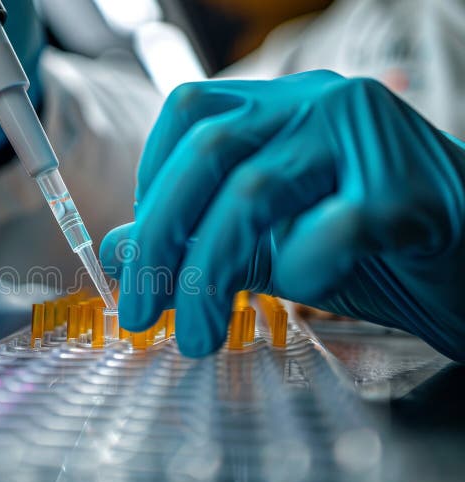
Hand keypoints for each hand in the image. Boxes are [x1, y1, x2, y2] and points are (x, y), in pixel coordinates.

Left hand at [100, 70, 464, 359]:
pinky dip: (303, 270)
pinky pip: (329, 229)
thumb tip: (117, 251)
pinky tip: (307, 291)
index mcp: (280, 106)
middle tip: (141, 313)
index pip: (188, 116)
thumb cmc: (369, 250)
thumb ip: (200, 240)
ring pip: (254, 191)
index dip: (150, 184)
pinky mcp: (409, 189)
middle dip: (160, 242)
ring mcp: (368, 135)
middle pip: (208, 152)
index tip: (142, 253)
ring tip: (200, 335)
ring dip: (211, 274)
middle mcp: (319, 102)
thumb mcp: (269, 245)